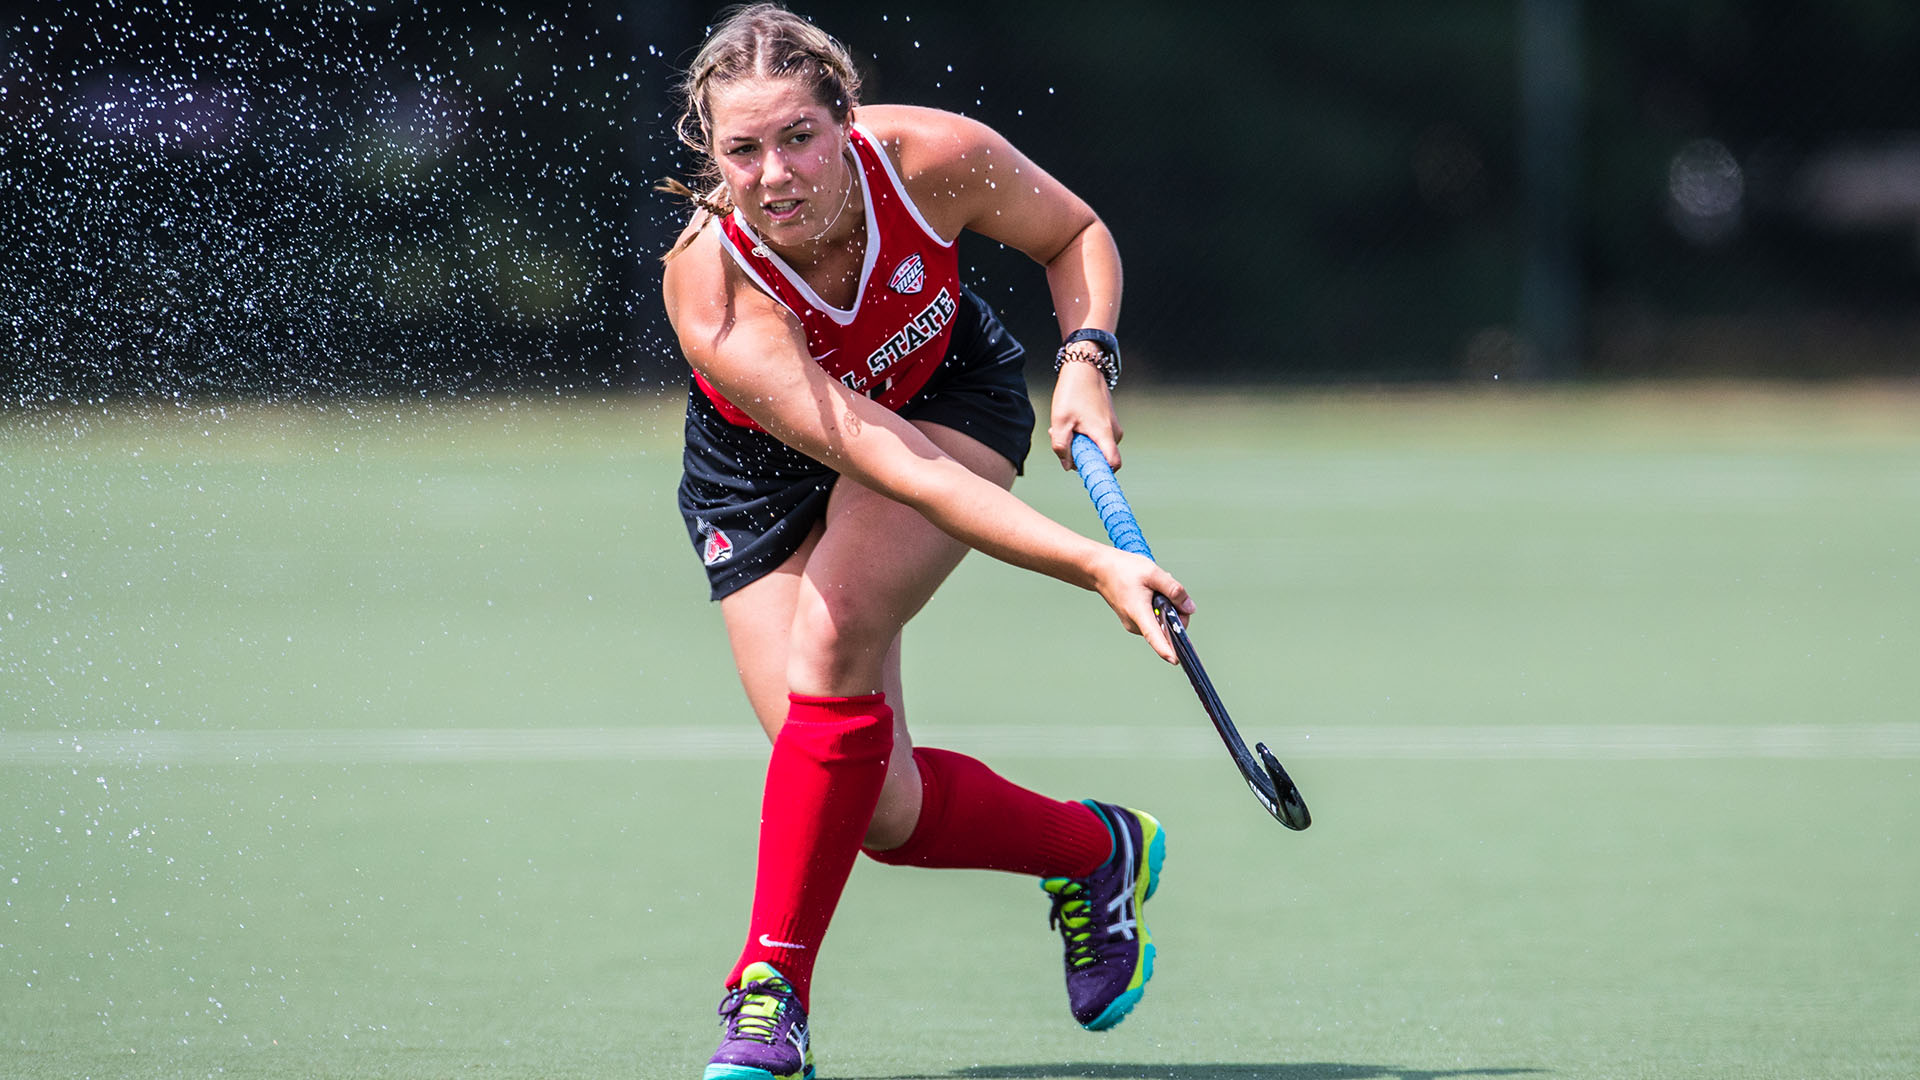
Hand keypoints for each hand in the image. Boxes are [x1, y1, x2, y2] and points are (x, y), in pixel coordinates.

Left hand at [1048, 357, 1121, 470]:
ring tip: (1065, 426)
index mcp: (1105, 434)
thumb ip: (1062, 447)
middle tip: (1063, 439)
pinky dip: (1083, 434)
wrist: (1084, 367)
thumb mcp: (1060, 421)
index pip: (1113, 464)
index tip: (1085, 473)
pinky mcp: (1108, 421)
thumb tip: (1068, 466)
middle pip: (1099, 457)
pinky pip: (1097, 436)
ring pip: (1096, 446)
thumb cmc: (1072, 393)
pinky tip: (1071, 421)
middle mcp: (1114, 432)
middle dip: (1080, 454)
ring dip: (1079, 442)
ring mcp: (1113, 426)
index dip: (1102, 473)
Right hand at [1090, 548, 1194, 663]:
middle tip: (1168, 592)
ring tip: (1154, 588)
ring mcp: (1133, 624)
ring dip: (1165, 607)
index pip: (1154, 636)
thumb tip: (1189, 608)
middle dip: (1174, 612)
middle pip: (1165, 628)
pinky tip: (1149, 592)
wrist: (1100, 570)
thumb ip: (1174, 590)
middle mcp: (1135, 623)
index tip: (1175, 660)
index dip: (1166, 649)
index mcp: (1138, 612)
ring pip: (1160, 622)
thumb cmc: (1123, 570)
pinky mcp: (1133, 621)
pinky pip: (1153, 619)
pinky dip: (1157, 607)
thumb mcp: (1153, 573)